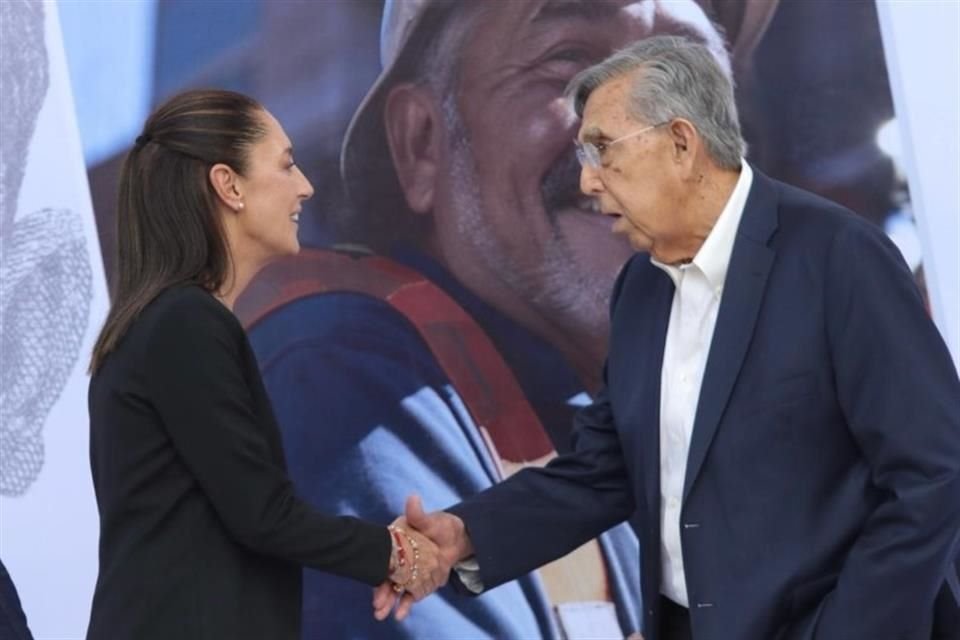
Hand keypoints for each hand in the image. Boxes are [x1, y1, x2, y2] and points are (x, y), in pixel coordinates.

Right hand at [373, 495, 473, 620]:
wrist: (457, 539)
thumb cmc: (440, 526)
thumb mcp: (430, 520)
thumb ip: (418, 514)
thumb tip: (413, 498)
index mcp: (396, 544)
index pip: (384, 560)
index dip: (378, 571)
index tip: (375, 581)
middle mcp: (400, 560)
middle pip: (387, 577)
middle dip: (381, 593)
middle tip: (377, 606)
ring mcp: (409, 573)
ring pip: (396, 589)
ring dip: (389, 602)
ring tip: (382, 614)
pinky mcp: (418, 582)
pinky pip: (410, 595)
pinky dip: (405, 604)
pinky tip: (399, 615)